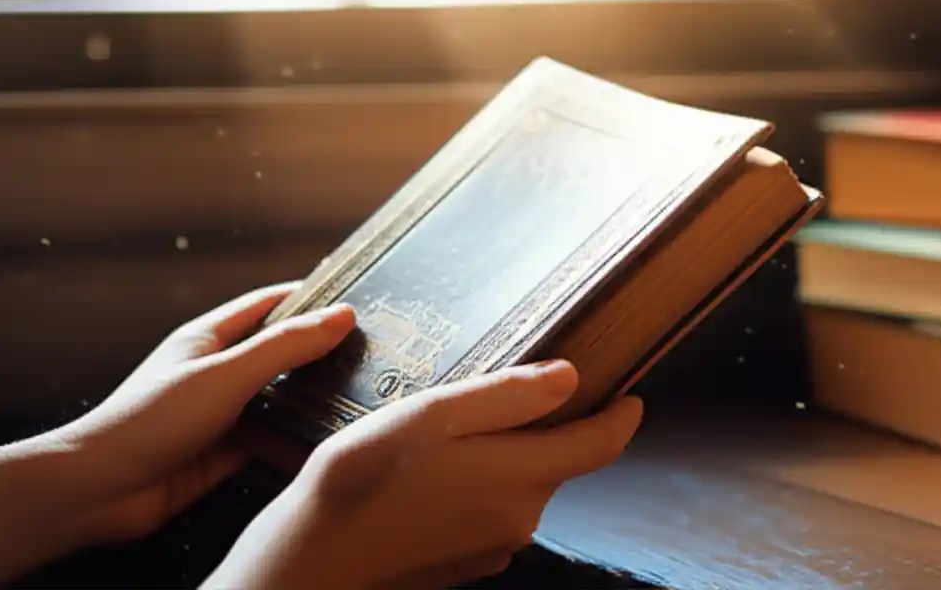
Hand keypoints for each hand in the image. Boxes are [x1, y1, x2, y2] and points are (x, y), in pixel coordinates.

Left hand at [0, 283, 355, 582]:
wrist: (100, 490)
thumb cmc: (150, 420)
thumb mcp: (227, 374)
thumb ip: (286, 346)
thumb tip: (342, 316)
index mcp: (207, 340)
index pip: (265, 306)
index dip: (306, 299)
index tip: (350, 300)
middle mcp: (214, 373)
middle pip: (276, 355)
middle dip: (317, 354)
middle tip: (368, 354)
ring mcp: (219, 414)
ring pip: (277, 400)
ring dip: (310, 401)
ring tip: (360, 398)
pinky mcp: (222, 453)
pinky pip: (269, 442)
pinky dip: (295, 442)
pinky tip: (326, 443)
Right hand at [205, 360, 642, 589]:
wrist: (310, 561)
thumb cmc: (365, 477)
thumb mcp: (436, 414)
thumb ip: (510, 396)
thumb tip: (572, 378)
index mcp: (523, 478)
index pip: (603, 445)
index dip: (622, 415)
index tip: (630, 393)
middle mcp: (520, 520)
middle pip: (559, 462)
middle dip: (548, 427)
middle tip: (505, 392)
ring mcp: (493, 547)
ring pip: (521, 485)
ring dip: (505, 455)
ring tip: (454, 429)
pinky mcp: (466, 562)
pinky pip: (490, 510)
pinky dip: (478, 484)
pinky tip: (432, 471)